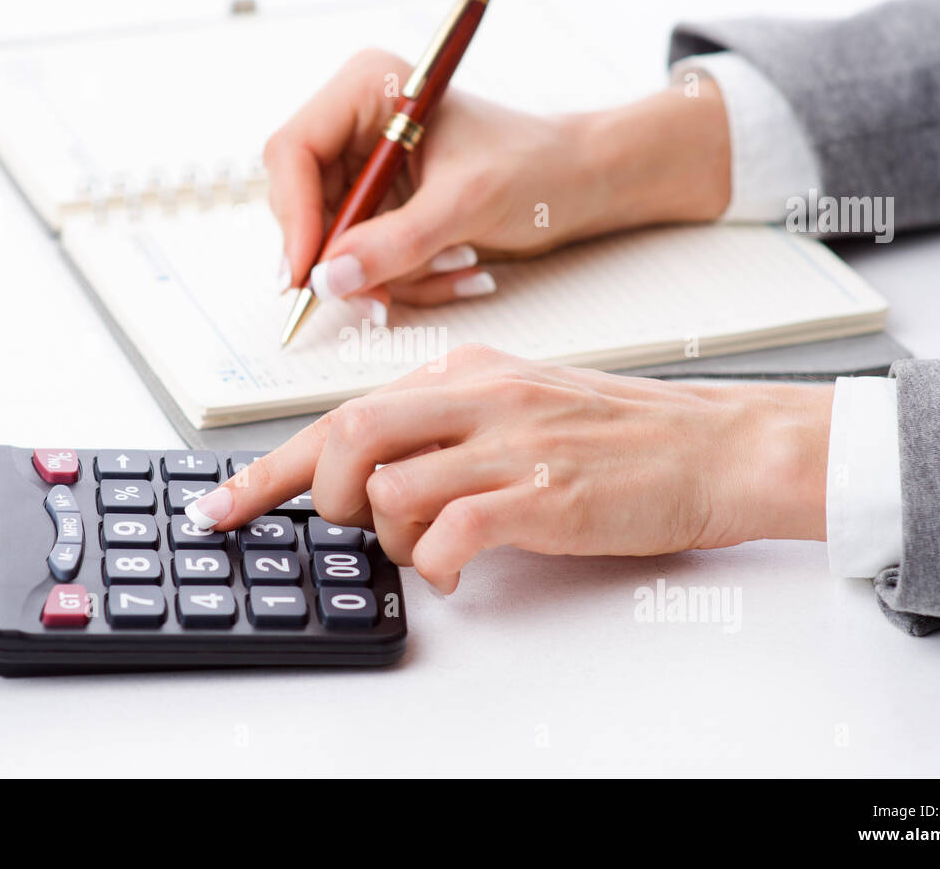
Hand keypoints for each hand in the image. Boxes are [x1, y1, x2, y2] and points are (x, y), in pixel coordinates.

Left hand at [184, 345, 830, 593]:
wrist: (716, 444)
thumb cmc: (621, 432)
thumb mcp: (519, 402)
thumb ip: (445, 425)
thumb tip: (376, 474)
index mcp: (466, 370)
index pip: (344, 410)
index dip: (270, 467)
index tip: (223, 505)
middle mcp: (479, 396)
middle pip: (348, 434)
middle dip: (322, 494)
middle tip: (347, 524)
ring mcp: (511, 443)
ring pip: (392, 488)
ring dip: (391, 537)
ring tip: (429, 547)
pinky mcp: (545, 495)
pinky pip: (452, 533)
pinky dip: (439, 563)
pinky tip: (462, 567)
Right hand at [264, 49, 731, 320]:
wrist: (581, 183)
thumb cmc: (536, 167)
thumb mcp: (466, 205)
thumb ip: (395, 244)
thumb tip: (328, 280)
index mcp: (368, 88)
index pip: (293, 152)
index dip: (294, 217)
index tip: (306, 275)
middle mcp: (357, 124)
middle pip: (304, 205)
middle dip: (350, 258)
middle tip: (382, 299)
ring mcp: (367, 169)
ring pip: (336, 244)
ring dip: (394, 274)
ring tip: (459, 265)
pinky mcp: (384, 207)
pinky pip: (368, 260)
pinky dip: (410, 278)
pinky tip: (461, 269)